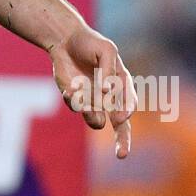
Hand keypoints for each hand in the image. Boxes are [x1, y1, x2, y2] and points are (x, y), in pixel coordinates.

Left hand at [48, 24, 135, 158]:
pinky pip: (76, 107)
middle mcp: (110, 98)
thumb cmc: (91, 43)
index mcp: (123, 85)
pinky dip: (73, 100)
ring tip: (81, 97)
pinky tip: (69, 89)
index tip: (120, 117)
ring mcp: (93, 101)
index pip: (130, 103)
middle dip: (123, 142)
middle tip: (122, 155)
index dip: (126, 111)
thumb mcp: (106, 50)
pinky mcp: (76, 100)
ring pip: (95, 119)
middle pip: (121, 126)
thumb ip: (109, 70)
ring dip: (90, 114)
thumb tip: (107, 92)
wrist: (66, 41)